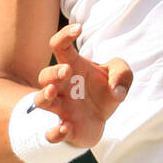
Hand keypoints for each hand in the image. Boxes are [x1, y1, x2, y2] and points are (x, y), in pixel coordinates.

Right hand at [32, 23, 132, 149]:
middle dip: (53, 72)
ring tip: (51, 91)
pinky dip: (55, 132)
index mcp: (72, 67)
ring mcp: (60, 108)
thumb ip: (122, 72)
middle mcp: (61, 87)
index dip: (65, 35)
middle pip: (45, 75)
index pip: (60, 46)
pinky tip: (65, 128)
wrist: (100, 121)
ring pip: (40, 101)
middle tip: (67, 70)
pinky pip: (51, 133)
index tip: (79, 29)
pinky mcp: (64, 130)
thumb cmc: (103, 92)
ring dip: (44, 96)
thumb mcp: (119, 75)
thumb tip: (117, 90)